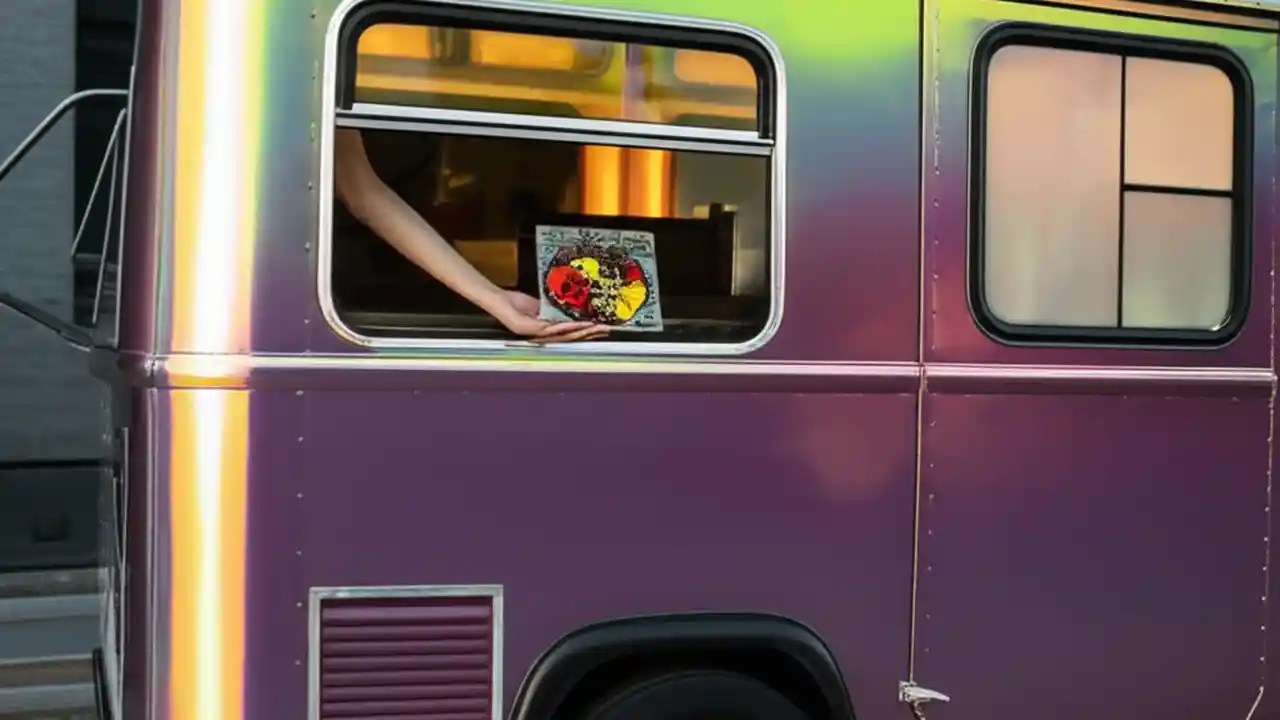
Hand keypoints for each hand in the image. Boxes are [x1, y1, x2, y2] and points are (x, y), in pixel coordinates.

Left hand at [495, 291, 609, 342]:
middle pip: (570, 337)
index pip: (569, 333)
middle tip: (606, 330)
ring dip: (580, 331)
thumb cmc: (514, 303)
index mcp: (545, 330)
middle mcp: (541, 336)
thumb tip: (566, 309)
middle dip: (589, 334)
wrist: (497, 300)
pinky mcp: (527, 329)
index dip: (586, 332)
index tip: (602, 328)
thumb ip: (551, 310)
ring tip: (595, 328)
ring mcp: (534, 334)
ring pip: (562, 335)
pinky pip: (549, 329)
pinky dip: (563, 327)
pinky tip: (575, 324)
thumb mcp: (538, 306)